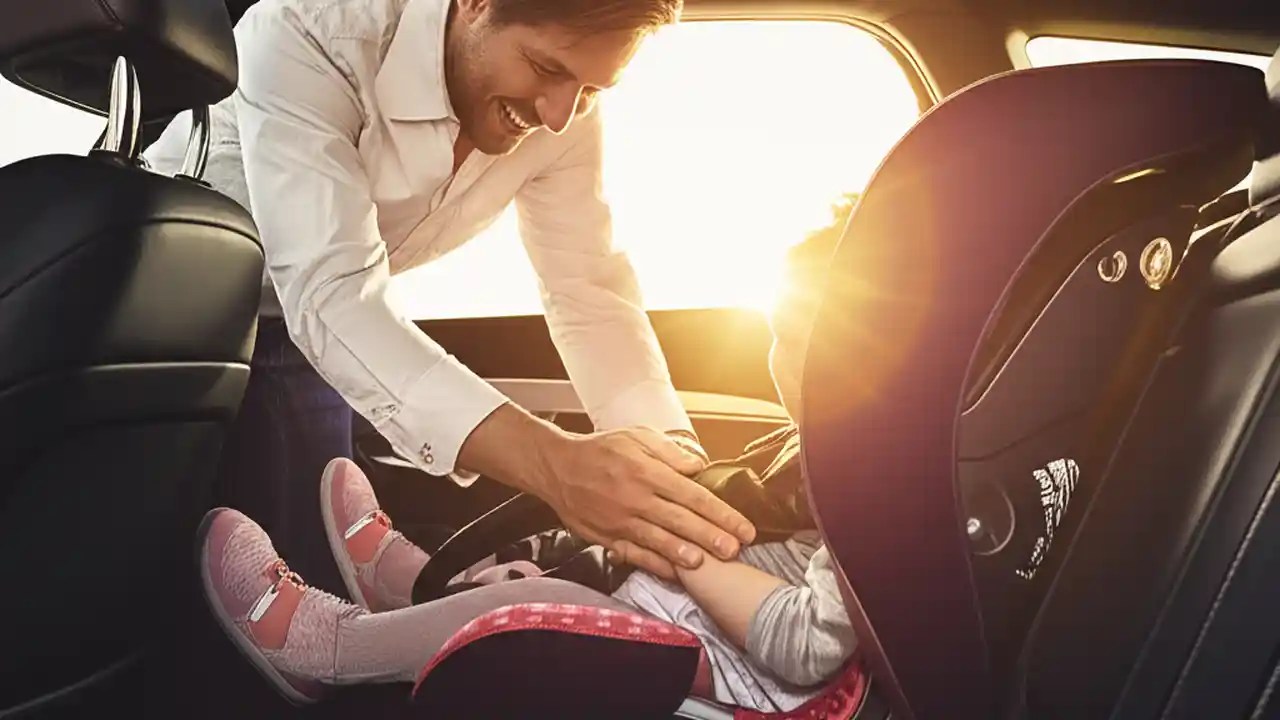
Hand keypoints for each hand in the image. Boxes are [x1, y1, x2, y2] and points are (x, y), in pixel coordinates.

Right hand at [534, 427, 755, 579]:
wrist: (557, 467)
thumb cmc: (600, 449)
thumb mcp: (636, 436)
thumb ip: (669, 452)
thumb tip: (698, 467)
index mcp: (648, 472)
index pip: (693, 495)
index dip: (720, 513)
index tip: (742, 527)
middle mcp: (636, 499)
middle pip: (680, 521)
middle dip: (710, 537)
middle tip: (734, 550)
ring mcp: (621, 521)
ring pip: (658, 540)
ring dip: (684, 553)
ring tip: (707, 564)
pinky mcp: (607, 537)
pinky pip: (635, 554)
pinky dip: (655, 564)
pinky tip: (675, 573)